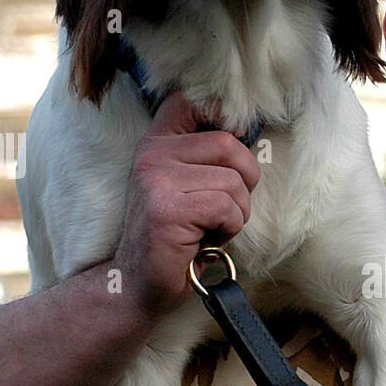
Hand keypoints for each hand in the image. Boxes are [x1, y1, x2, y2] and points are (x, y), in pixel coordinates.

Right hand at [111, 92, 261, 319]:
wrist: (137, 283)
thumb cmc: (175, 237)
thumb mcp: (186, 186)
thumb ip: (205, 157)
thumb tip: (247, 130)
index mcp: (157, 143)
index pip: (190, 102)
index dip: (222, 119)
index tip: (227, 156)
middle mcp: (152, 154)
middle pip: (229, 145)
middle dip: (243, 183)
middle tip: (223, 210)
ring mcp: (157, 180)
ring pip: (233, 182)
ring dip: (236, 213)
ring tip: (209, 228)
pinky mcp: (167, 210)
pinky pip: (226, 208)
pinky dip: (228, 230)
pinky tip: (205, 241)